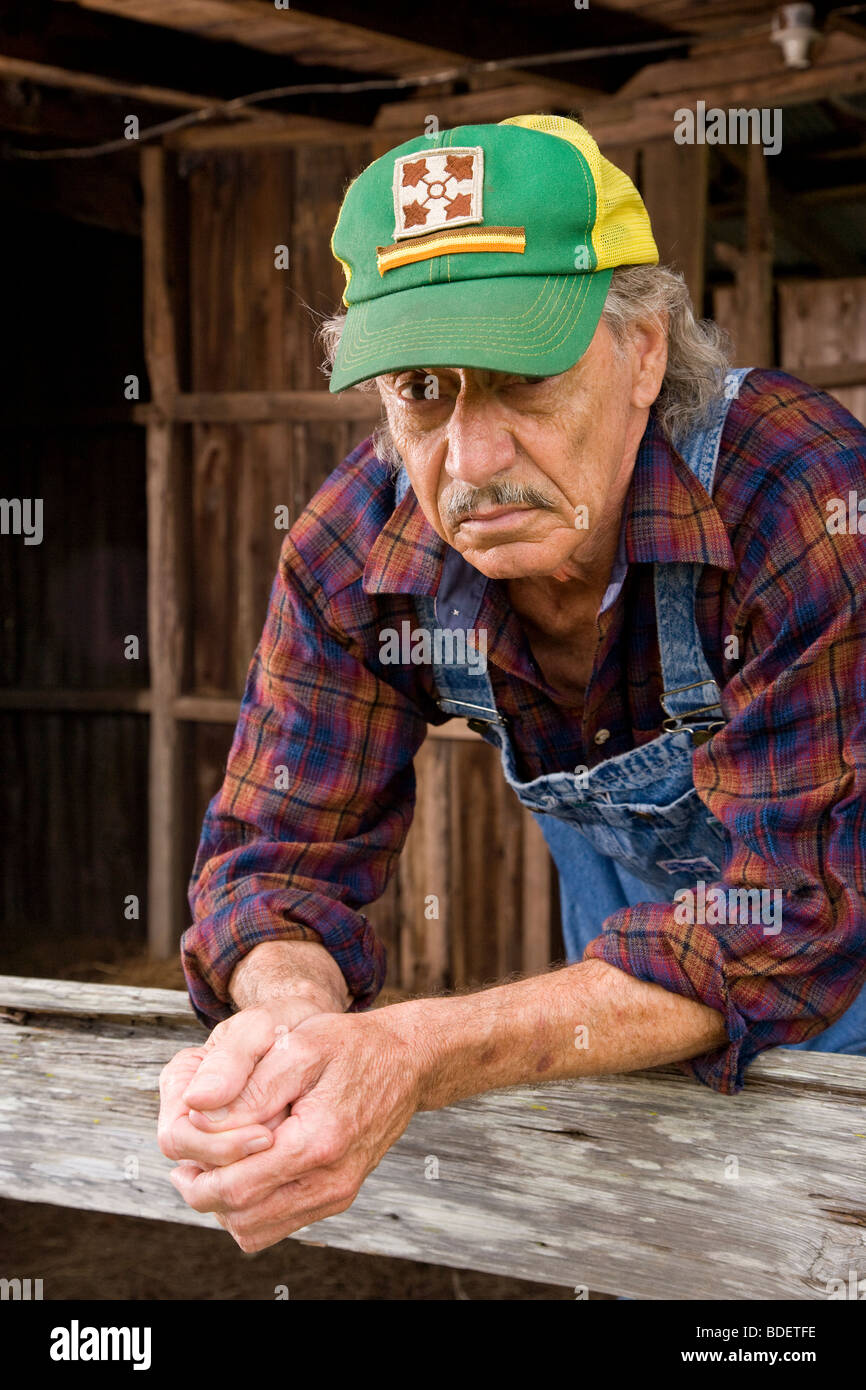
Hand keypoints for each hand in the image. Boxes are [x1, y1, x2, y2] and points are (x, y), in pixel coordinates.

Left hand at [168, 1009, 422, 1250]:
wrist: (405, 1061)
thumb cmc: (349, 1045)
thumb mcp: (298, 1045)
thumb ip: (249, 1083)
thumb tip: (198, 1112)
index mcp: (317, 1143)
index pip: (234, 1186)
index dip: (197, 1166)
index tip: (186, 1134)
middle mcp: (330, 1182)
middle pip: (239, 1216)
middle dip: (203, 1188)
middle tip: (187, 1155)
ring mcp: (336, 1195)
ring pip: (255, 1229)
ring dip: (223, 1202)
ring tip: (211, 1160)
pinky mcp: (337, 1197)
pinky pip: (277, 1223)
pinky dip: (250, 1205)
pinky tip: (243, 1167)